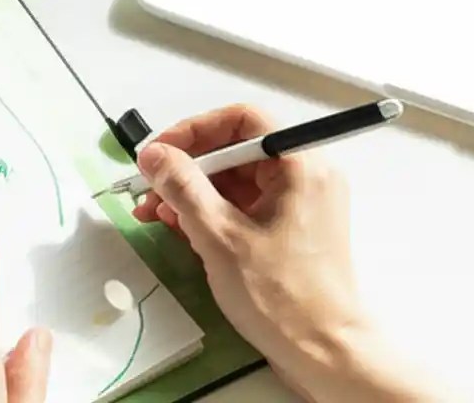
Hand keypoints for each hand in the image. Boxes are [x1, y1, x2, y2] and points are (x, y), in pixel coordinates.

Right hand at [132, 104, 449, 402]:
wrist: (322, 352)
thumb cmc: (283, 298)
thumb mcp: (219, 235)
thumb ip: (182, 187)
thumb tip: (156, 155)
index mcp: (300, 166)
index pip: (242, 121)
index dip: (195, 130)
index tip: (162, 152)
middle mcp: (306, 176)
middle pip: (236, 150)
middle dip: (188, 168)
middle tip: (151, 187)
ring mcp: (299, 203)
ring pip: (236, 179)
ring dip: (193, 192)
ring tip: (158, 214)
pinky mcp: (291, 227)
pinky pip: (245, 204)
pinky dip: (212, 211)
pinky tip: (182, 228)